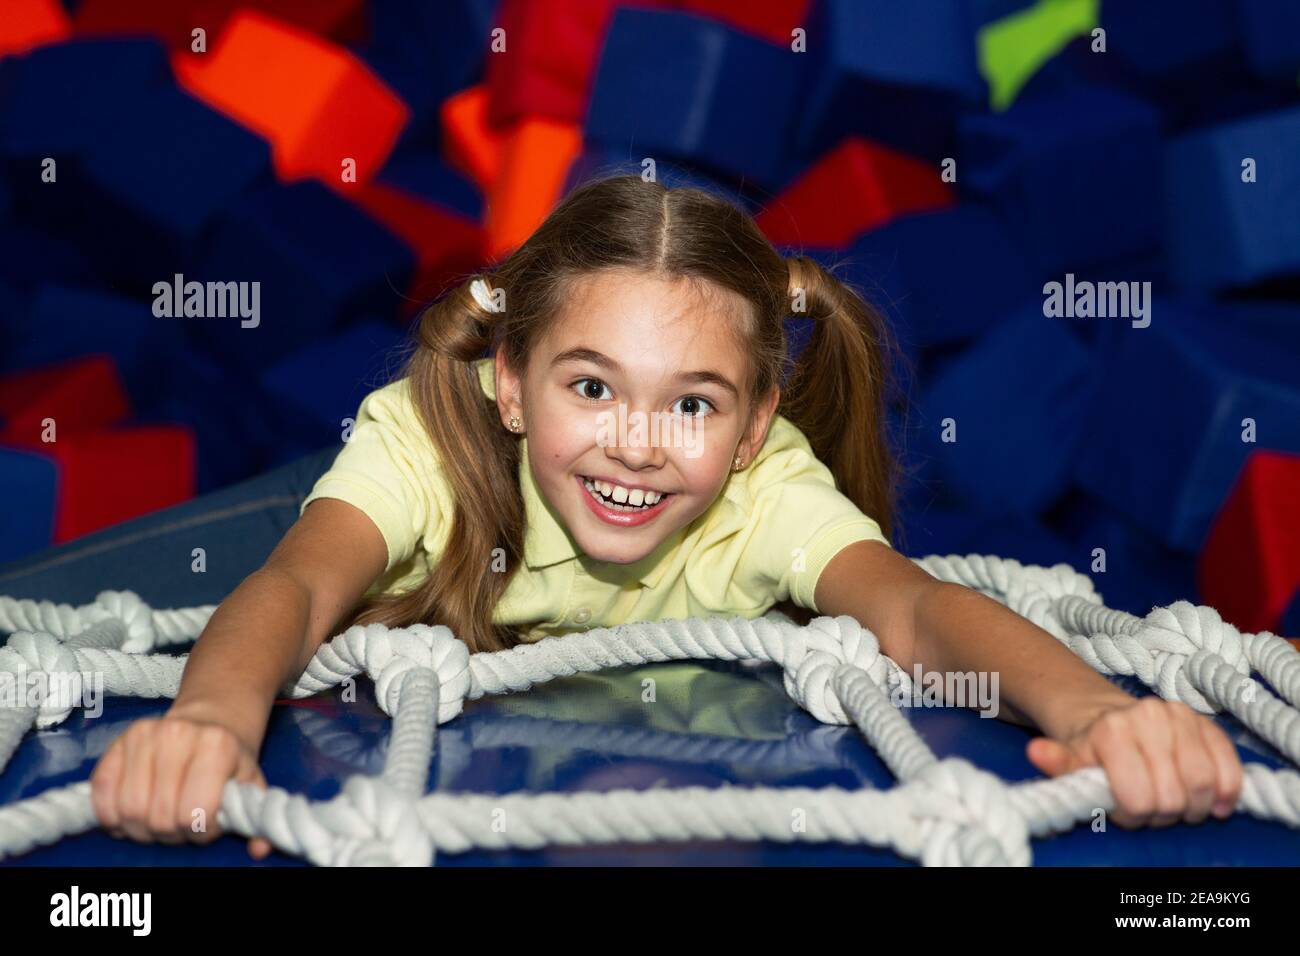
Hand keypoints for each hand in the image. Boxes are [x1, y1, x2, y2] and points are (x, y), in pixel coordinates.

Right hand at [90, 713, 272, 858]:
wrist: (210, 721)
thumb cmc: (229, 759)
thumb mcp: (250, 782)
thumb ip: (253, 816)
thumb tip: (259, 849)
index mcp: (218, 745)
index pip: (197, 812)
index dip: (201, 831)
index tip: (207, 825)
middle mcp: (179, 735)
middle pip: (160, 817)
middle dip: (172, 834)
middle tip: (182, 826)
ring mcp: (144, 735)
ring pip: (128, 810)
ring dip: (142, 829)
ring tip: (160, 820)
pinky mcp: (117, 742)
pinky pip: (100, 793)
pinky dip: (111, 815)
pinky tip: (130, 815)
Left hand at [1026, 696, 1242, 827]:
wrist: (1106, 717)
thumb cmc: (1089, 748)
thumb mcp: (1068, 759)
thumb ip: (1057, 763)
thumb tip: (1037, 752)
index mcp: (1113, 730)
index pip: (1139, 800)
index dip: (1132, 814)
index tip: (1123, 807)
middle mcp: (1149, 716)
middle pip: (1174, 797)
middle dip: (1162, 813)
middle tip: (1149, 807)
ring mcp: (1181, 716)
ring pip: (1205, 784)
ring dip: (1194, 806)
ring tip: (1173, 802)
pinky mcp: (1208, 722)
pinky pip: (1230, 768)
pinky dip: (1226, 792)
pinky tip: (1212, 800)